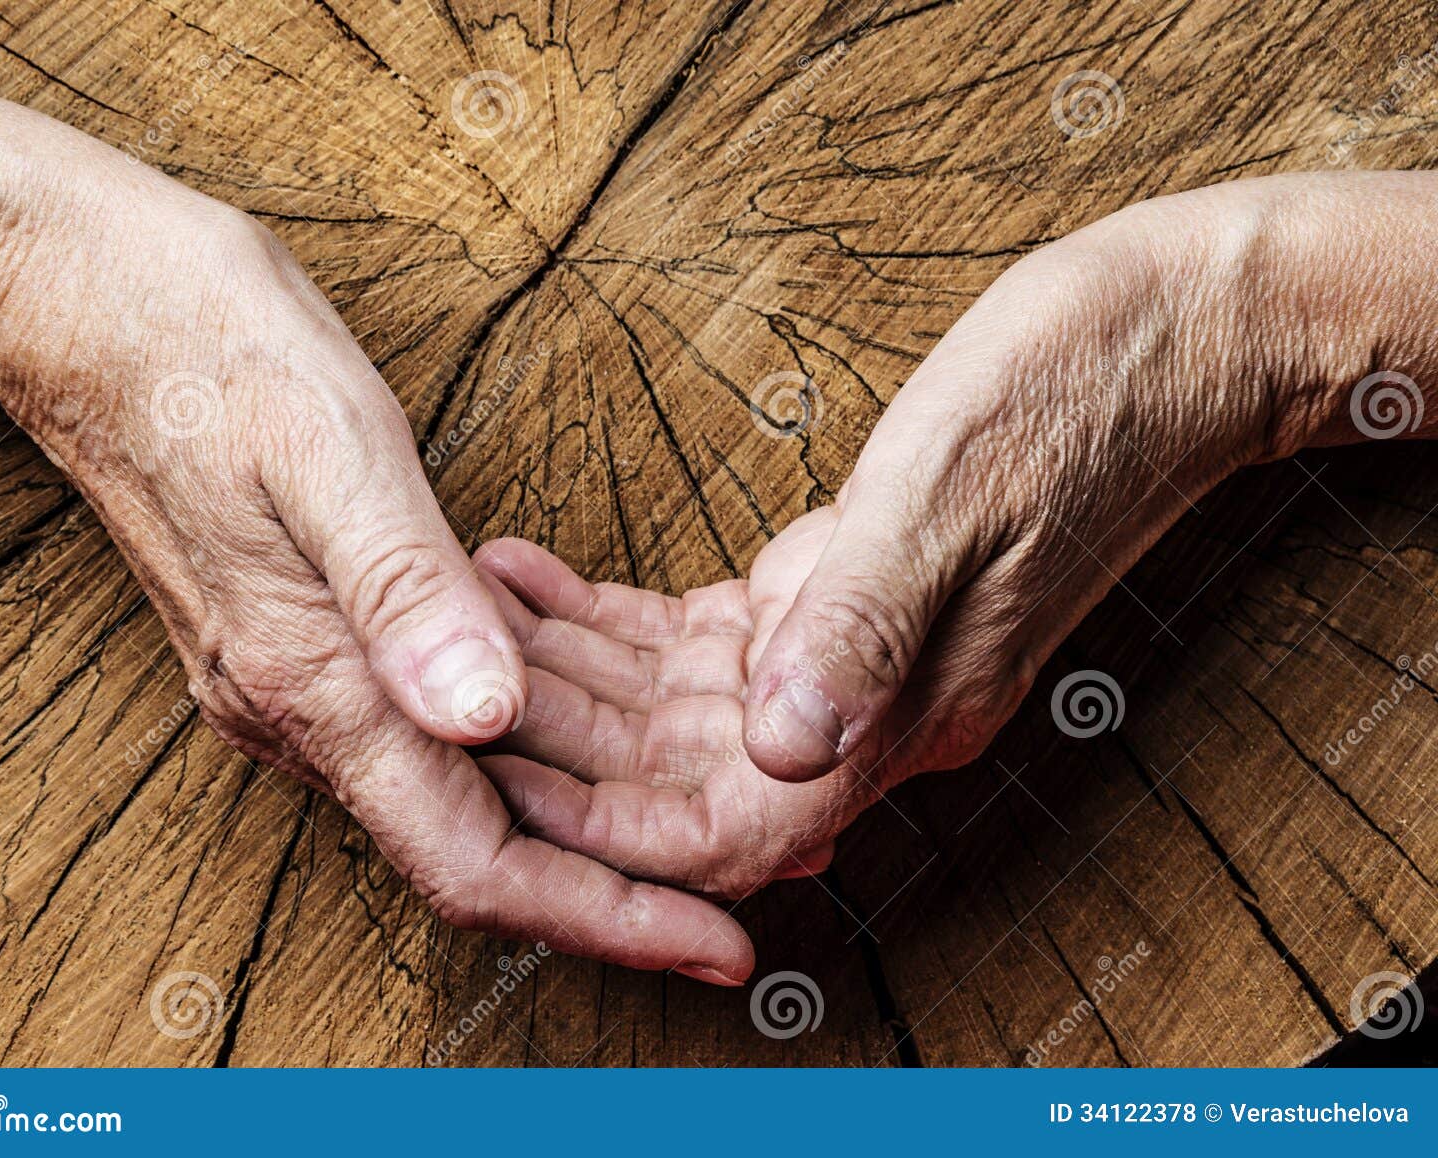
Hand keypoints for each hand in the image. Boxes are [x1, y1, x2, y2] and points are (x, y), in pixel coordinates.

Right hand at [0, 42, 751, 976]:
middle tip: (742, 879)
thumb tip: (481, 714)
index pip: (471, 860)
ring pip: (461, 789)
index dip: (602, 916)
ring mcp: (303, 678)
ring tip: (697, 803)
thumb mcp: (325, 445)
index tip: (712, 941)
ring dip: (579, 814)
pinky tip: (592, 703)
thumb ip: (402, 587)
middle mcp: (303, 708)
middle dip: (614, 882)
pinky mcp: (314, 639)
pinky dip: (522, 733)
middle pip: (478, 848)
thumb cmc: (204, 351)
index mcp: (313, 680)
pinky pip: (433, 719)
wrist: (88, 309)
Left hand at [474, 172, 1437, 893]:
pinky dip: (611, 615)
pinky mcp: (835, 587)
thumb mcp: (951, 499)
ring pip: (672, 704)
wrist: (1175, 339)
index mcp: (904, 708)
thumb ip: (860, 628)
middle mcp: (869, 701)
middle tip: (436, 684)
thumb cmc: (1080, 399)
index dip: (601, 825)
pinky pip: (698, 636)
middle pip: (675, 769)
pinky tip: (540, 577)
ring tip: (460, 619)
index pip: (729, 824)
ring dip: (563, 672)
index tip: (493, 785)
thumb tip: (779, 751)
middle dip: (550, 737)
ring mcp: (851, 649)